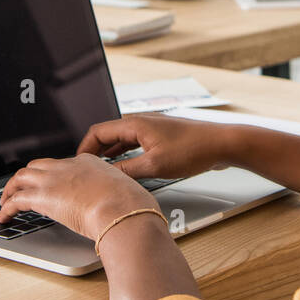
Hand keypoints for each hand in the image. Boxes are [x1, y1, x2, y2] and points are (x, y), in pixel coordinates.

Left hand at [0, 152, 158, 240]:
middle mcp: (68, 166)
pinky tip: (4, 217)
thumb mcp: (126, 194)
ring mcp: (53, 179)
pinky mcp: (42, 197)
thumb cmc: (131, 206)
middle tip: (21, 190)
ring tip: (5, 202)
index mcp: (89, 162)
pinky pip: (16, 199)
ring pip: (21, 177)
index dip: (53, 175)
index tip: (51, 185)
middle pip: (37, 166)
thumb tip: (123, 207)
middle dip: (26, 177)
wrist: (123, 210)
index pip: (63, 165)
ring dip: (10, 189)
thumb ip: (118, 197)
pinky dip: (6, 208)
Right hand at [77, 114, 237, 181]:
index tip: (78, 164)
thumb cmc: (194, 150)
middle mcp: (141, 123)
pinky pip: (134, 144)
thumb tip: (107, 177)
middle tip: (86, 170)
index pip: (98, 131)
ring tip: (102, 172)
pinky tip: (126, 168)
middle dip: (94, 152)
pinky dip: (125, 155)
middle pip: (107, 135)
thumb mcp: (155, 165)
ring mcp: (151, 129)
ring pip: (121, 140)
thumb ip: (128, 171)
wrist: (222, 144)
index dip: (84, 148)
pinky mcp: (160, 137)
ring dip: (110, 154)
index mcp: (135, 124)